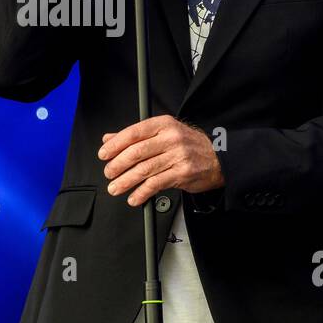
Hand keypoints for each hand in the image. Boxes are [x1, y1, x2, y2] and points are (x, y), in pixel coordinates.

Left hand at [99, 115, 223, 206]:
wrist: (219, 158)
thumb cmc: (189, 145)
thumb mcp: (164, 133)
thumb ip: (136, 136)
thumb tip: (109, 138)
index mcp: (164, 125)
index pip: (134, 132)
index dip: (115, 144)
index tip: (104, 154)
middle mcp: (171, 138)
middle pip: (137, 152)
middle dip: (118, 165)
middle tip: (109, 173)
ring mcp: (178, 156)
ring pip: (145, 169)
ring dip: (126, 181)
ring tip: (116, 188)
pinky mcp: (182, 173)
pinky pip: (156, 184)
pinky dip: (142, 193)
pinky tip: (134, 197)